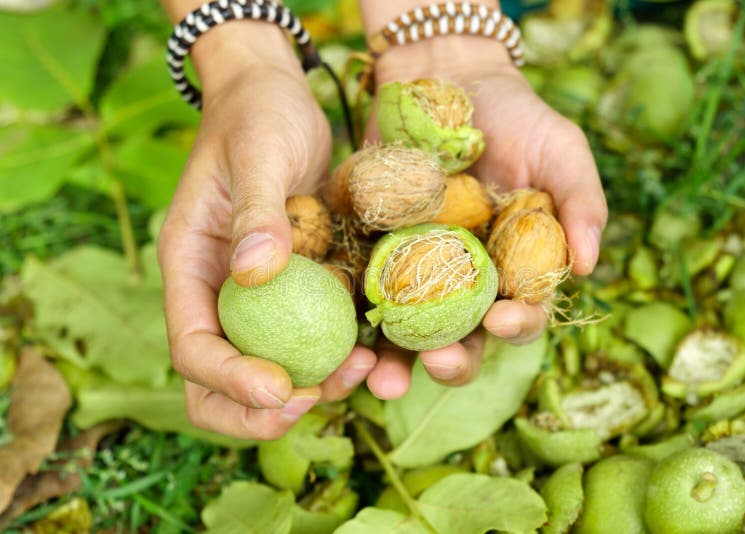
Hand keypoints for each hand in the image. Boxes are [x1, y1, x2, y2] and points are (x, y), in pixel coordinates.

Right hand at [157, 23, 376, 439]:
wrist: (278, 97)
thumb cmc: (259, 114)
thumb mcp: (258, 152)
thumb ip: (255, 211)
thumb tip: (255, 274)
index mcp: (190, 267)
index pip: (192, 348)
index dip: (230, 381)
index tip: (282, 389)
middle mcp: (218, 293)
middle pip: (217, 383)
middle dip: (259, 410)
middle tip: (313, 401)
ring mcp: (258, 296)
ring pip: (268, 370)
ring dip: (310, 388)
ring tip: (360, 373)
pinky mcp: (298, 289)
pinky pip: (313, 339)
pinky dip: (338, 356)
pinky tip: (374, 350)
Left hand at [363, 36, 607, 398]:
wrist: (444, 78)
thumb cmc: (514, 116)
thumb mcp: (560, 149)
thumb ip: (582, 202)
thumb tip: (589, 267)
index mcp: (513, 270)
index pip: (520, 314)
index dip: (516, 327)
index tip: (503, 323)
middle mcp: (463, 283)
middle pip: (460, 339)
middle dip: (451, 361)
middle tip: (437, 362)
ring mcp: (412, 270)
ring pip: (404, 332)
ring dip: (393, 359)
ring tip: (378, 375)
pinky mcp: (368, 250)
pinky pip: (357, 290)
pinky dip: (349, 314)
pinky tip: (341, 330)